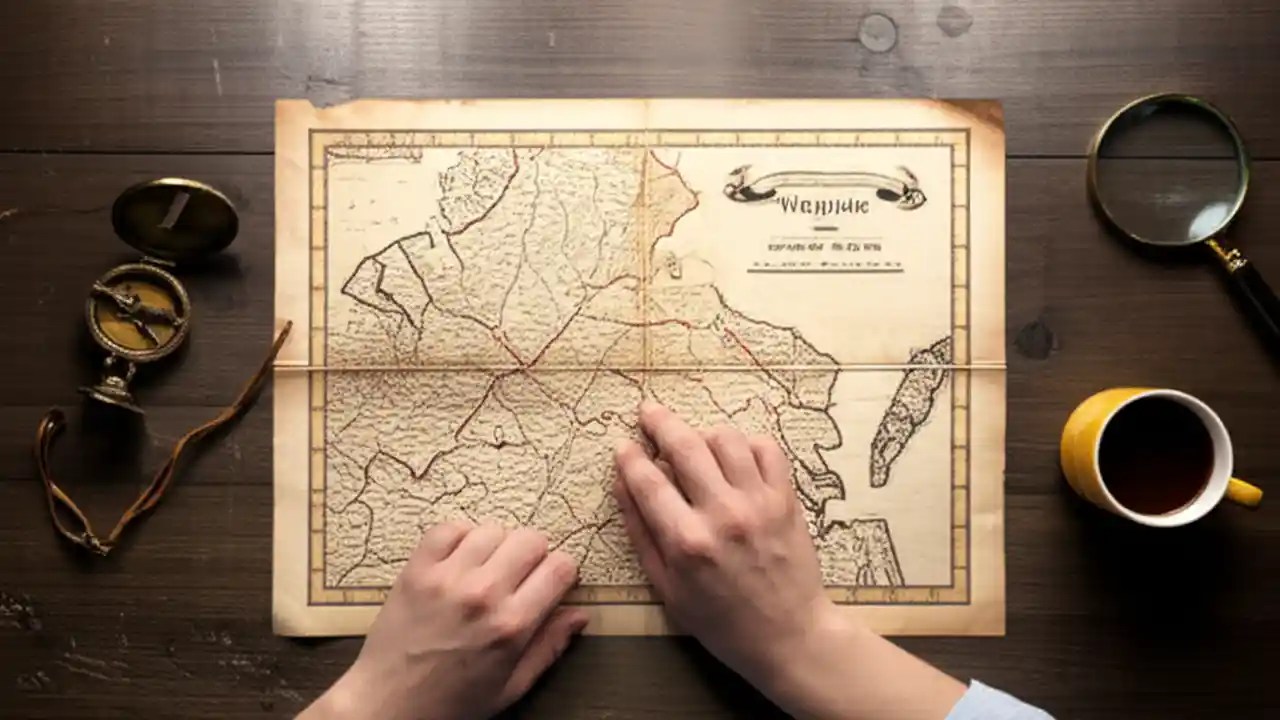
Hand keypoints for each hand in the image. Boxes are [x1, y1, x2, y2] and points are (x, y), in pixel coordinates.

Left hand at [301, 522, 588, 719]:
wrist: (388, 706)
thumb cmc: (451, 704)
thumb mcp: (511, 687)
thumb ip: (549, 647)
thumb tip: (579, 614)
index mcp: (512, 626)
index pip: (560, 566)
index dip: (562, 571)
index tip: (552, 581)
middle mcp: (483, 595)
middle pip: (531, 539)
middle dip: (534, 555)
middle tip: (519, 575)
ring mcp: (446, 578)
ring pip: (493, 529)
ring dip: (496, 546)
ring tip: (486, 569)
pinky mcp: (416, 570)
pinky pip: (449, 528)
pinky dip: (459, 536)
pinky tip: (459, 559)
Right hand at [612, 401, 837, 706]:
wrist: (789, 636)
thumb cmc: (721, 621)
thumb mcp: (667, 588)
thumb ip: (641, 533)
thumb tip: (621, 483)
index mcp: (686, 542)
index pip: (648, 480)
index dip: (630, 456)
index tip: (623, 445)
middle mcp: (723, 515)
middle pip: (685, 445)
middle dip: (660, 422)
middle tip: (648, 412)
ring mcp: (758, 503)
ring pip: (726, 438)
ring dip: (703, 433)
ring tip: (695, 442)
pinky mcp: (786, 500)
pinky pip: (766, 449)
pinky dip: (746, 443)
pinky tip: (734, 456)